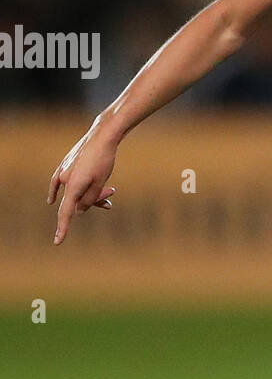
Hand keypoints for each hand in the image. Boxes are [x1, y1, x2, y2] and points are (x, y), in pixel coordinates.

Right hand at [48, 128, 117, 245]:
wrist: (102, 136)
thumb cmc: (104, 159)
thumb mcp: (100, 183)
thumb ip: (90, 199)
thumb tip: (78, 211)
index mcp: (73, 186)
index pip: (67, 213)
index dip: (63, 228)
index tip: (57, 242)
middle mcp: (64, 179)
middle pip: (77, 200)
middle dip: (95, 201)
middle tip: (113, 193)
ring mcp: (63, 171)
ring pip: (75, 191)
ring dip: (91, 193)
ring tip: (111, 191)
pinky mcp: (65, 164)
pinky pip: (60, 182)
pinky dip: (62, 191)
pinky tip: (51, 200)